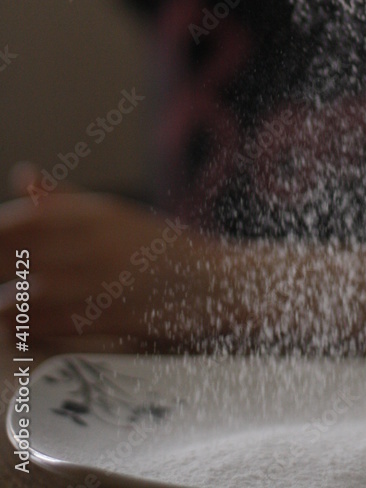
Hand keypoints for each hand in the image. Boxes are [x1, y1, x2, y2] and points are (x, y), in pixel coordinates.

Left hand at [0, 165, 207, 350]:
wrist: (207, 284)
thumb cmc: (154, 246)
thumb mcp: (113, 213)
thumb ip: (63, 198)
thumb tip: (22, 174)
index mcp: (96, 214)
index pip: (25, 218)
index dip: (1, 230)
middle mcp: (94, 246)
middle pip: (15, 256)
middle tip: (1, 268)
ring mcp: (98, 286)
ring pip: (20, 298)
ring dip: (7, 301)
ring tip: (8, 300)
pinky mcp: (100, 323)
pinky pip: (43, 328)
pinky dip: (26, 326)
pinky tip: (25, 320)